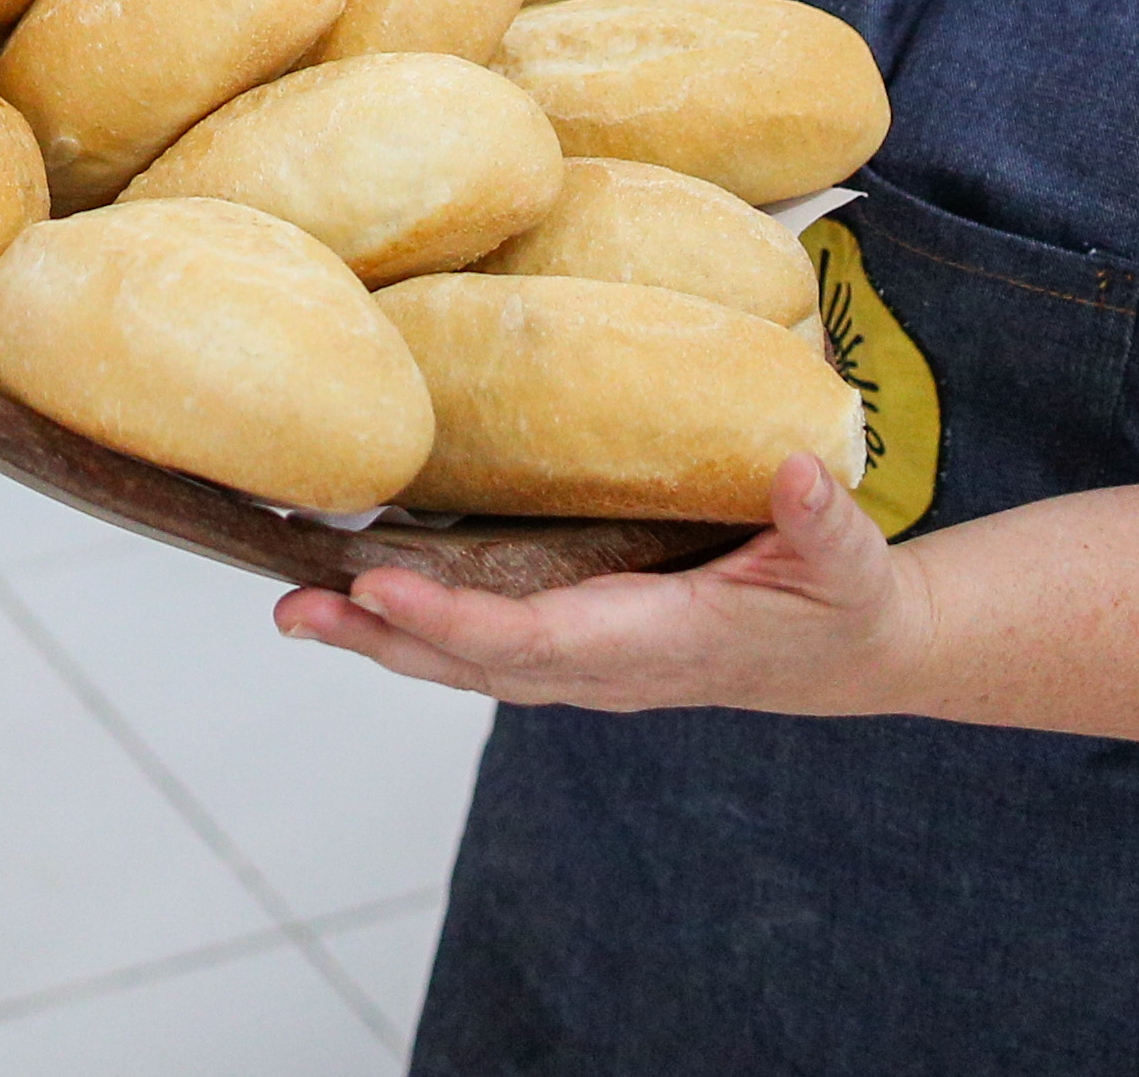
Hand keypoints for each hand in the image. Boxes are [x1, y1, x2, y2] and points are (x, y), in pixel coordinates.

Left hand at [274, 460, 930, 718]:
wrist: (847, 654)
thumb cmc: (841, 600)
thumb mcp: (848, 560)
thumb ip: (821, 520)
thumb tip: (794, 470)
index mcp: (660, 642)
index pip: (538, 640)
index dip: (455, 620)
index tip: (378, 587)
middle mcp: (607, 667)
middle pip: (475, 665)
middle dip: (383, 639)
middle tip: (290, 610)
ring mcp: (587, 665)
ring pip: (467, 662)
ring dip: (381, 638)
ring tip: (294, 609)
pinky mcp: (578, 645)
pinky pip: (485, 645)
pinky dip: (417, 625)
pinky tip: (360, 595)